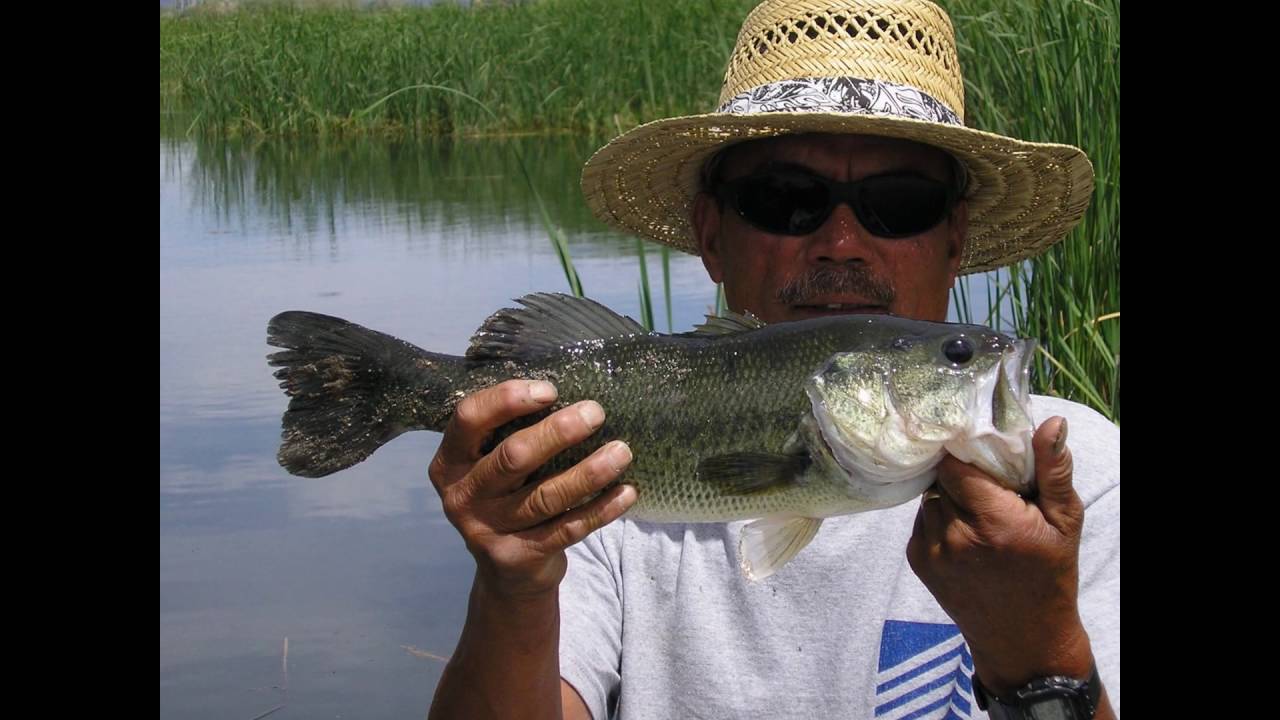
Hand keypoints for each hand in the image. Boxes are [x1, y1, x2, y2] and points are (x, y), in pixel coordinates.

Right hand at [428, 379, 635, 597]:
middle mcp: (462, 496)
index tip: (550, 390)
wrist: (505, 571)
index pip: (469, 419)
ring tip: (622, 452)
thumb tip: (570, 394)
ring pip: (545, 496)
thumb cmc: (506, 497)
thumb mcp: (491, 465)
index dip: (507, 399)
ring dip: (589, 472)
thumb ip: (511, 434)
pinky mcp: (518, 557)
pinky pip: (567, 529)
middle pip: (512, 457)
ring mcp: (488, 530)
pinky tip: (626, 492)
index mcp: (449, 462)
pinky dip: (600, 510)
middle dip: (557, 432)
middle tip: (595, 413)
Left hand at [907, 417, 1095, 693]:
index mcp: (994, 523)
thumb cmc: (1050, 574)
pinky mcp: (917, 560)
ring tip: (977, 509)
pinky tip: (965, 529)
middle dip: (960, 473)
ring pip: (929, 496)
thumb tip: (1052, 422)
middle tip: (985, 481)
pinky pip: (922, 518)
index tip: (979, 448)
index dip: (965, 452)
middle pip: (941, 478)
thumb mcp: (1064, 521)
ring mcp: (932, 551)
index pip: (955, 465)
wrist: (1023, 638)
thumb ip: (1053, 470)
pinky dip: (939, 516)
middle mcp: (956, 537)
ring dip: (948, 495)